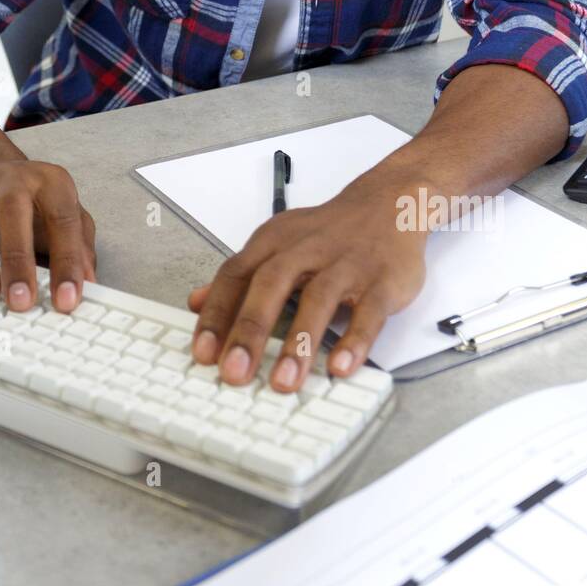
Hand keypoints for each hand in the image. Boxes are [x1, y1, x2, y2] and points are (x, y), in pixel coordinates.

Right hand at [0, 157, 96, 312]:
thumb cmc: (37, 206)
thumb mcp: (68, 219)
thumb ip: (80, 249)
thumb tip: (87, 286)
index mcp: (52, 181)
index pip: (63, 220)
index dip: (67, 262)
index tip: (66, 300)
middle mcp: (13, 177)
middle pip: (13, 210)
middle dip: (17, 259)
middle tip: (21, 301)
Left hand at [187, 175, 427, 391]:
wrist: (390, 202)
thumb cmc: (328, 232)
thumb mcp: (277, 244)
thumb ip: (239, 276)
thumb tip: (196, 302)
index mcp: (274, 242)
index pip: (235, 275)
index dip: (216, 314)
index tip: (202, 352)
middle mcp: (307, 250)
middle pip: (270, 286)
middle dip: (250, 331)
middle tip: (234, 372)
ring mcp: (346, 264)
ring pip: (318, 300)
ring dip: (299, 344)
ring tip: (284, 382)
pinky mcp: (382, 281)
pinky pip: (368, 313)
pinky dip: (354, 341)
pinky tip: (340, 367)